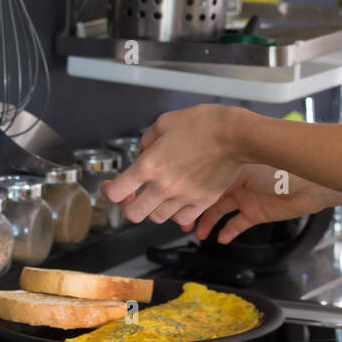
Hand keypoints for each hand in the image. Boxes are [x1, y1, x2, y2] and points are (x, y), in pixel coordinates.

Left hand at [102, 103, 245, 227]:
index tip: (109, 186)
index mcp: (149, 166)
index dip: (108, 191)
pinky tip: (176, 202)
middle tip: (132, 195)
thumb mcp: (165, 122)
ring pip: (157, 218)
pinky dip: (175, 214)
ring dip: (152, 209)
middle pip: (134, 213)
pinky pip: (181, 219)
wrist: (234, 135)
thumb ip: (148, 140)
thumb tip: (144, 152)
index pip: (117, 192)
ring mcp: (183, 197)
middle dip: (129, 205)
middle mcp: (163, 186)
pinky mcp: (202, 202)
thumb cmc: (202, 124)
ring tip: (157, 196)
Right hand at [194, 164, 336, 243]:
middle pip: (207, 196)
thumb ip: (223, 168)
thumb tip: (199, 167)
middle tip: (180, 220)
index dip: (189, 188)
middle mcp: (235, 180)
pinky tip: (220, 238)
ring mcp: (246, 196)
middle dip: (192, 208)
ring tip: (196, 232)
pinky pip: (237, 224)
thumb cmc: (280, 165)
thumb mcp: (246, 164)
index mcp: (230, 164)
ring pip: (219, 211)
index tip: (175, 198)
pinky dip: (228, 231)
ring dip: (206, 222)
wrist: (310, 183)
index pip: (203, 176)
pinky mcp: (256, 212)